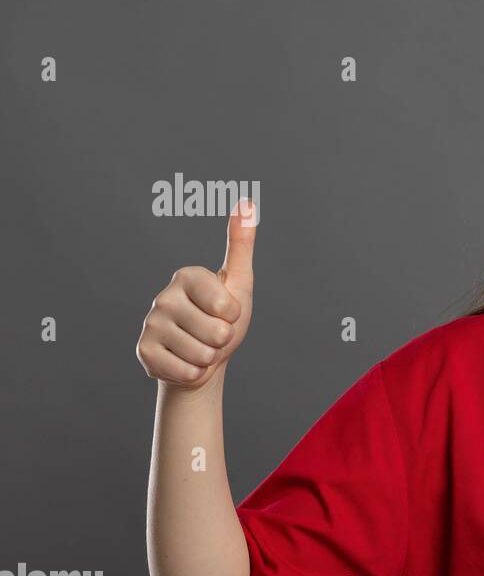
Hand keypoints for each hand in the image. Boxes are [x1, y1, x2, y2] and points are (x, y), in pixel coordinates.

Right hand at [135, 199, 257, 390]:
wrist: (202, 359)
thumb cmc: (224, 318)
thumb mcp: (240, 283)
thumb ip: (241, 245)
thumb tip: (248, 202)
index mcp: (187, 275)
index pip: (226, 304)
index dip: (234, 315)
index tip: (226, 311)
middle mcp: (163, 296)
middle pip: (217, 332)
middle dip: (223, 340)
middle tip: (214, 335)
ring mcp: (150, 324)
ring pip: (201, 354)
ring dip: (209, 358)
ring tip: (200, 347)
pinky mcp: (143, 352)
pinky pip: (185, 372)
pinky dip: (194, 373)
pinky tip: (185, 361)